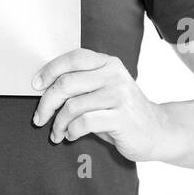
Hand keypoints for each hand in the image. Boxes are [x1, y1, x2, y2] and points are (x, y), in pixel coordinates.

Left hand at [31, 48, 169, 161]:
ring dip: (58, 123)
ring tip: (57, 132)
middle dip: (46, 102)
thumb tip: (44, 89)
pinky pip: (84, 122)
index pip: (73, 58)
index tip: (36, 84)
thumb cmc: (123, 112)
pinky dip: (72, 131)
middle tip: (39, 117)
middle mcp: (114, 75)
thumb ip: (81, 85)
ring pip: (72, 105)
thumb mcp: (104, 91)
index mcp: (108, 63)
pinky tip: (71, 136)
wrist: (158, 131)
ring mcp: (119, 95)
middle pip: (67, 83)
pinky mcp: (121, 117)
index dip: (50, 70)